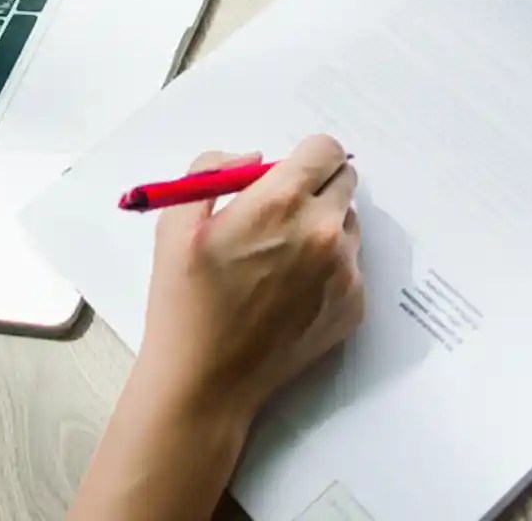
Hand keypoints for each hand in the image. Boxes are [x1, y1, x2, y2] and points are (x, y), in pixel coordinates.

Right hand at [140, 134, 364, 419]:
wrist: (206, 382)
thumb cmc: (185, 302)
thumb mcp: (178, 223)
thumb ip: (214, 171)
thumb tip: (255, 159)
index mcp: (282, 203)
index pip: (324, 150)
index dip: (305, 157)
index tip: (289, 173)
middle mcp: (324, 232)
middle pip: (344, 182)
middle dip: (317, 186)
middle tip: (283, 213)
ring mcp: (345, 272)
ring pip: (349, 224)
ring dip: (325, 226)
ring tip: (282, 258)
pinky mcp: (353, 306)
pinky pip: (352, 266)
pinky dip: (330, 268)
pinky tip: (291, 292)